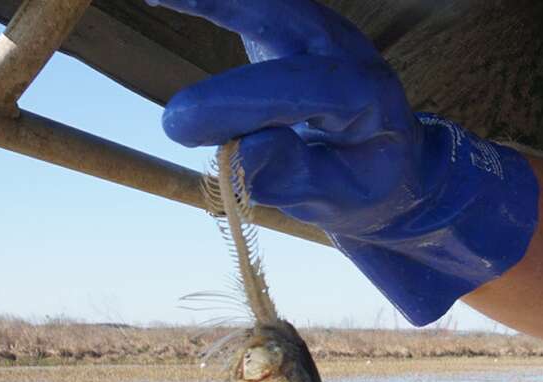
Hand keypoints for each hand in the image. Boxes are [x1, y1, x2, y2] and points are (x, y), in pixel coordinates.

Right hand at [146, 0, 537, 323]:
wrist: (392, 164)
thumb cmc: (364, 186)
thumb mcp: (337, 200)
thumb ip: (292, 178)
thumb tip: (239, 156)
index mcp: (370, 96)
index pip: (305, 87)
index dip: (241, 101)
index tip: (181, 125)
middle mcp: (344, 48)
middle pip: (279, 13)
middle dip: (215, 5)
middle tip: (150, 9)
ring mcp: (317, 28)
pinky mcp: (288, 23)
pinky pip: (243, 1)